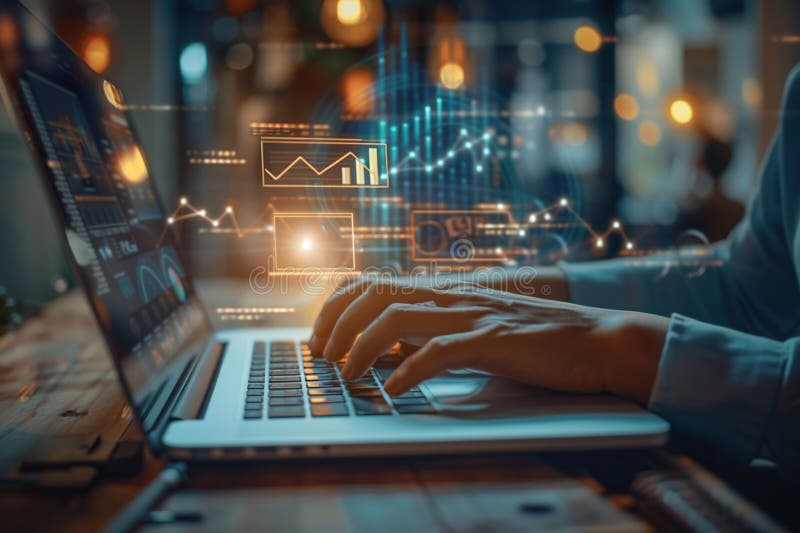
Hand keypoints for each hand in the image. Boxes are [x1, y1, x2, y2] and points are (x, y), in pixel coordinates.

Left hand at [309, 277, 668, 403]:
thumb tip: (387, 352)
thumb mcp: (475, 332)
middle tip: (321, 356)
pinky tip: (392, 389)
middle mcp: (454, 296)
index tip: (320, 335)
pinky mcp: (495, 339)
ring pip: (400, 317)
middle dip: (338, 322)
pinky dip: (410, 369)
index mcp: (446, 293)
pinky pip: (441, 350)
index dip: (339, 304)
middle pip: (377, 294)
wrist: (596, 338)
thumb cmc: (536, 339)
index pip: (376, 282)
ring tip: (347, 373)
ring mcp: (473, 315)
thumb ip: (433, 335)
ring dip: (363, 346)